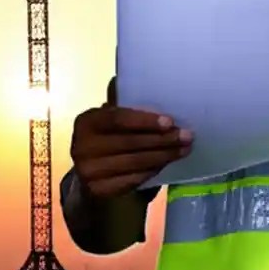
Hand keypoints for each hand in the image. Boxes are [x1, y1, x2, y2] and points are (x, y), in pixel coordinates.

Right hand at [70, 77, 192, 198]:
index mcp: (86, 122)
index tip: (170, 121)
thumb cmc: (107, 142)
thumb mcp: (110, 121)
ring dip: (163, 156)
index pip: (117, 119)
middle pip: (129, 142)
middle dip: (162, 139)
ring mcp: (88, 171)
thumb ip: (120, 105)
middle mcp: (82, 147)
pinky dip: (152, 171)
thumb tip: (121, 79)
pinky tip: (166, 164)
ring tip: (183, 149)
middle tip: (186, 136)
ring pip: (135, 162)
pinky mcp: (99, 191)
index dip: (144, 120)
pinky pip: (133, 179)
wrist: (91, 179)